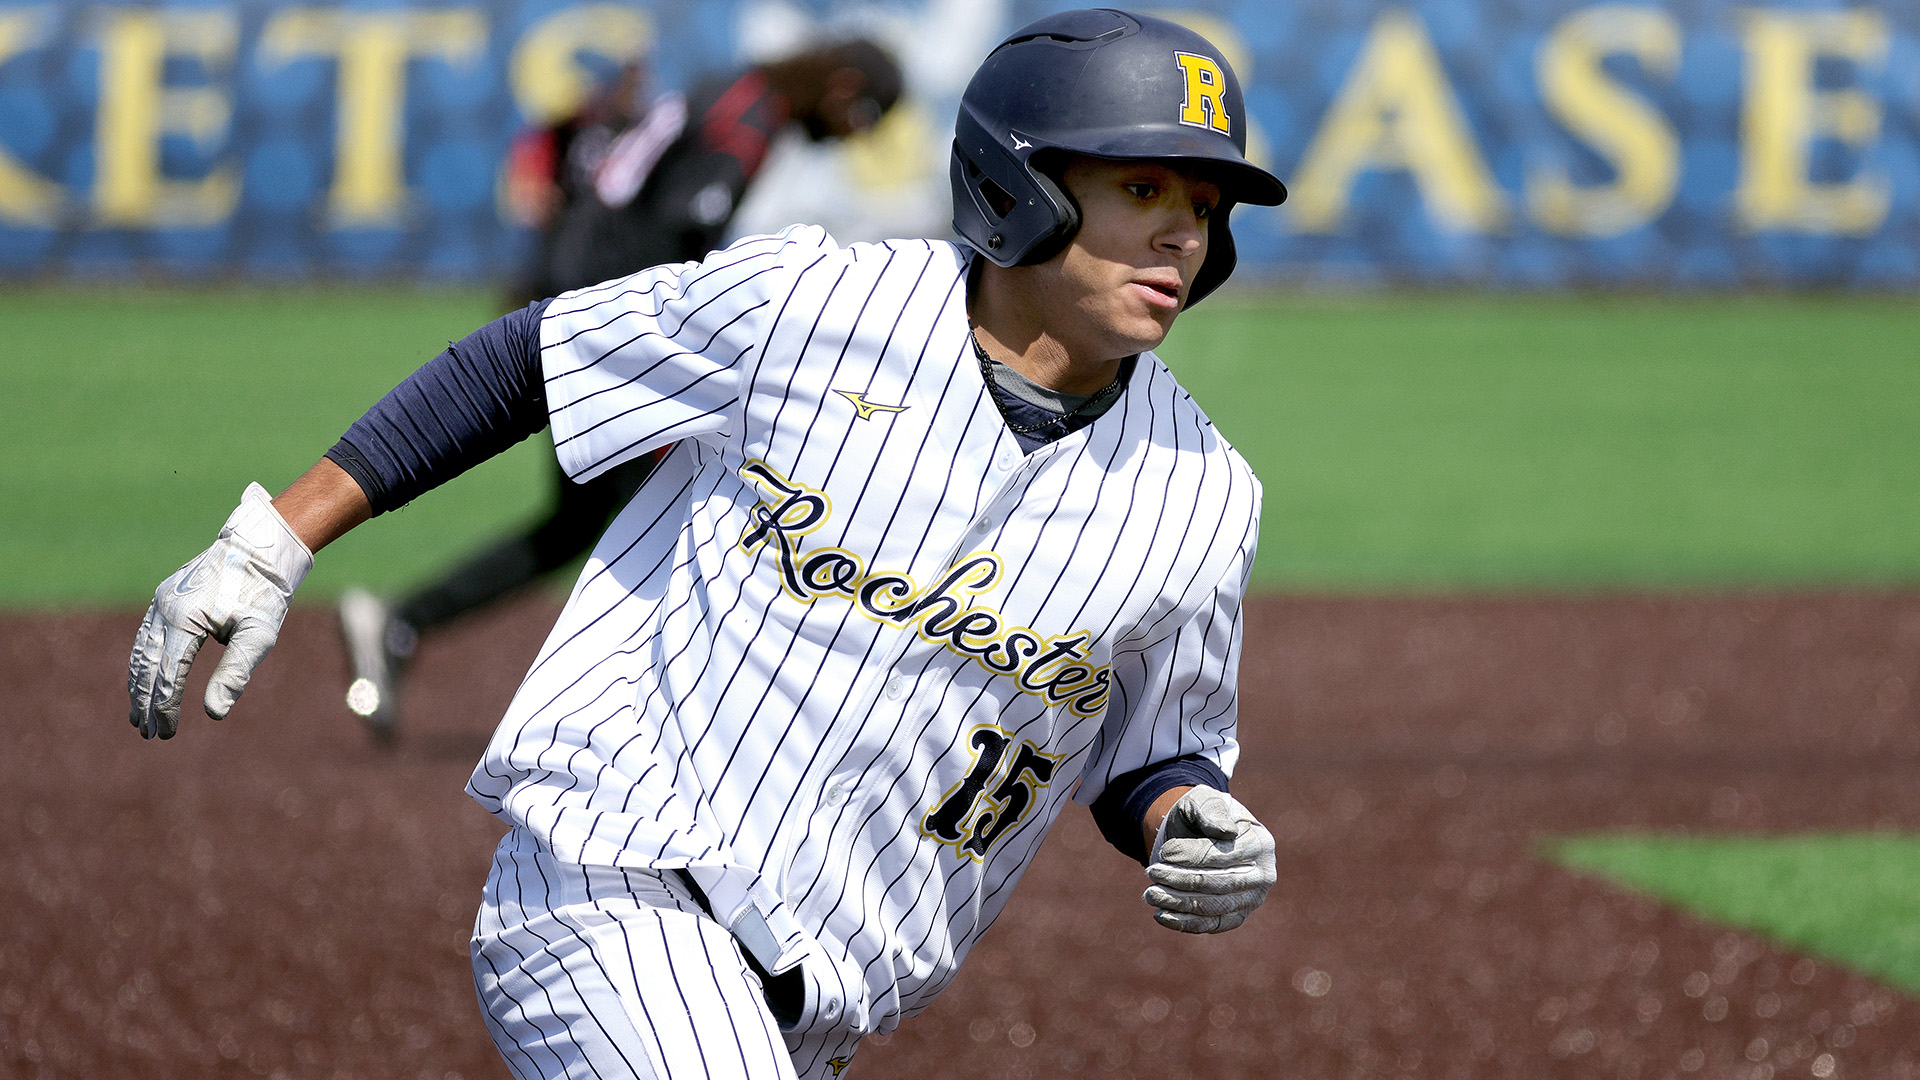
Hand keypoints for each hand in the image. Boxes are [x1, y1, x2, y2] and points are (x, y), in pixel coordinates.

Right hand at [128, 483, 312, 738]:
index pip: (168, 674)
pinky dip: (143, 662)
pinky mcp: (165, 597)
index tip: (167, 733)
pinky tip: (144, 681)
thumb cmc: (265, 594)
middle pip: (148, 666)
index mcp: (185, 619)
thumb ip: (235, 673)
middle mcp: (165, 609)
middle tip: (149, 733)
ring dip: (138, 686)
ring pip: (142, 652)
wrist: (261, 549)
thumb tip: (214, 713)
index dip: (166, 706)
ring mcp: (161, 601)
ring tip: (139, 716)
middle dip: (146, 702)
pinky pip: (147, 636)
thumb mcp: (258, 635)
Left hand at [1142, 786, 1274, 933]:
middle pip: (1220, 884)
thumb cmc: (1203, 815)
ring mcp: (1252, 899)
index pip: (1224, 855)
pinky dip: (1185, 923)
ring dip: (1178, 902)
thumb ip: (1212, 811)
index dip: (1192, 856)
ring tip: (1150, 894)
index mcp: (1260, 843)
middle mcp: (1263, 875)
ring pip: (1214, 907)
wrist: (1200, 834)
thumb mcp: (1204, 801)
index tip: (1165, 852)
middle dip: (1181, 880)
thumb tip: (1226, 831)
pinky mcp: (1237, 917)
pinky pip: (1212, 925)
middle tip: (1151, 872)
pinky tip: (1161, 915)